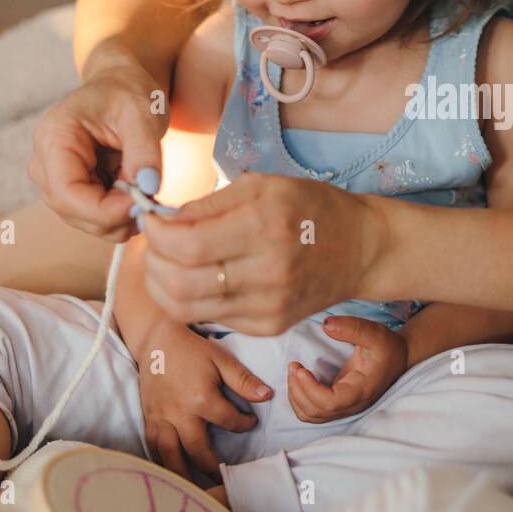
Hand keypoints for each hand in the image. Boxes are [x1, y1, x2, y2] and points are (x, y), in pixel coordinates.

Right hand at [27, 61, 166, 240]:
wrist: (120, 87)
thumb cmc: (127, 93)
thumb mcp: (143, 113)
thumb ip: (144, 151)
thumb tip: (147, 189)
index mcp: (54, 139)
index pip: (67, 194)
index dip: (105, 210)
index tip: (142, 203)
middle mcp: (44, 164)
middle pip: (74, 213)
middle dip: (117, 215)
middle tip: (152, 198)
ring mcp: (53, 181)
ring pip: (86, 221)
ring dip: (121, 215)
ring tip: (145, 186)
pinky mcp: (70, 191)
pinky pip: (95, 217)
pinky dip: (120, 213)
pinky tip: (137, 192)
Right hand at [133, 317, 272, 482]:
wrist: (156, 340)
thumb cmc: (192, 349)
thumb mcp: (222, 359)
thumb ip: (244, 380)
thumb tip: (267, 396)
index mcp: (201, 400)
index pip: (230, 422)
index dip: (245, 424)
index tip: (251, 423)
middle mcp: (179, 414)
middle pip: (198, 451)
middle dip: (212, 469)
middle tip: (225, 482)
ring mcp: (161, 419)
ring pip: (171, 457)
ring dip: (184, 476)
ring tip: (197, 491)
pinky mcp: (149, 419)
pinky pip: (154, 448)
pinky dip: (163, 463)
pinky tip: (171, 474)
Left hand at [141, 171, 389, 334]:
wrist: (362, 250)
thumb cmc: (312, 209)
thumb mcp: (264, 184)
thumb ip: (210, 202)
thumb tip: (163, 219)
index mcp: (266, 226)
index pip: (187, 244)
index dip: (156, 233)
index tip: (150, 219)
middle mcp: (268, 271)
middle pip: (179, 283)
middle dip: (152, 261)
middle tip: (155, 242)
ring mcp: (269, 306)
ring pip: (186, 308)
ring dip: (162, 284)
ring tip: (166, 262)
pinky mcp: (269, 327)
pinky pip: (210, 318)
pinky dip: (191, 299)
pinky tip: (198, 277)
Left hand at [288, 316, 408, 423]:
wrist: (397, 358)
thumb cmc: (387, 347)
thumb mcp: (375, 332)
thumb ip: (352, 328)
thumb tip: (325, 325)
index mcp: (360, 391)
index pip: (330, 403)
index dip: (310, 389)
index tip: (300, 368)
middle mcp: (351, 405)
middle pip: (315, 412)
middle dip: (298, 390)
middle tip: (294, 365)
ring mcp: (343, 407)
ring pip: (310, 415)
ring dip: (296, 395)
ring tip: (295, 370)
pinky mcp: (336, 404)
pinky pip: (311, 411)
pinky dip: (299, 398)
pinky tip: (300, 378)